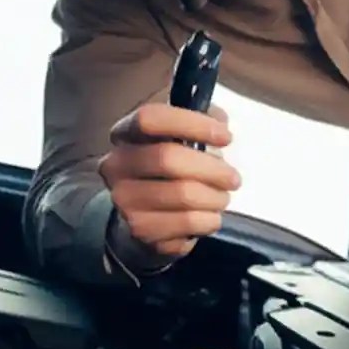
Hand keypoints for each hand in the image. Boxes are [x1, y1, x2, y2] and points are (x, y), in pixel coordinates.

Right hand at [98, 102, 239, 261]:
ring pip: (181, 194)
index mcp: (124, 133)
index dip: (191, 124)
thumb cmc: (170, 168)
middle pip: (167, 158)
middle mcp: (116, 165)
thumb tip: (219, 122)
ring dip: (214, 197)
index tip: (225, 137)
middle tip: (233, 178)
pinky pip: (186, 223)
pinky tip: (210, 216)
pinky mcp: (139, 229)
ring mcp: (124, 200)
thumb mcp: (184, 135)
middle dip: (211, 168)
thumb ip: (203, 120)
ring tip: (222, 197)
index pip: (150, 118)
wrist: (147, 214)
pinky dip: (209, 219)